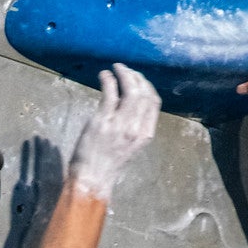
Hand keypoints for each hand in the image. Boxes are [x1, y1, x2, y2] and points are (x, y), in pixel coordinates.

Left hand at [68, 63, 160, 201]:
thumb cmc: (108, 164)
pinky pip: (110, 92)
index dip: (147, 86)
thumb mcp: (129, 146)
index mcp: (145, 135)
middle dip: (136, 76)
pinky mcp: (102, 121)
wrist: (92, 179)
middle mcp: (136, 128)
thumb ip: (133, 125)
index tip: (138, 80)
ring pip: (130, 89)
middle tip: (125, 70)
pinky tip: (103, 75)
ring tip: (116, 68)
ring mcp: (120, 124)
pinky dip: (108, 79)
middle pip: (144, 92)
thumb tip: (127, 101)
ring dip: (124, 74)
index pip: (154, 102)